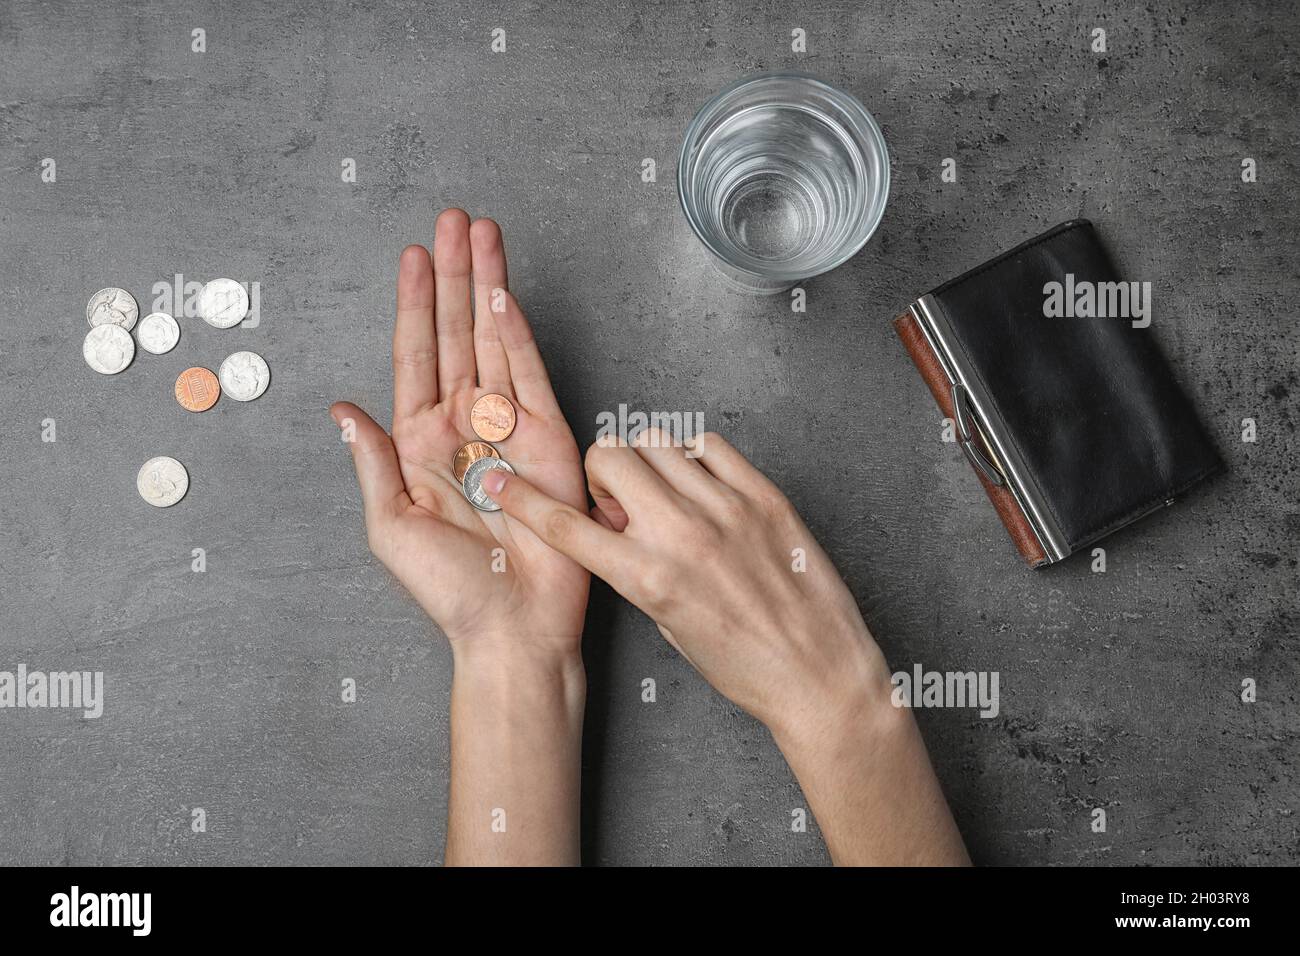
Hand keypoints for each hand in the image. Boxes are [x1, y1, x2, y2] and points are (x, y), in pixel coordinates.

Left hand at [331, 210, 588, 655]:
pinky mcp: (549, 439)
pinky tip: (504, 295)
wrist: (512, 627)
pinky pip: (530, 375)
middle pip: (457, 333)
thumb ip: (372, 463)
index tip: (413, 255)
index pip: (415, 356)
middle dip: (455, 275)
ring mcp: (509, 427)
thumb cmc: (451, 590)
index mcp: (421, 443)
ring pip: (494, 340)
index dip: (413, 304)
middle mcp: (465, 425)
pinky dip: (517, 333)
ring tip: (482, 234)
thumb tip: (344, 411)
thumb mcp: (390, 527)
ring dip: (487, 286)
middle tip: (455, 220)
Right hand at [478, 427, 890, 735]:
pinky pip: (710, 446)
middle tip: (621, 502)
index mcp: (648, 578)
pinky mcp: (765, 497)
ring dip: (646, 462)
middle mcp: (682, 535)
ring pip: (656, 441)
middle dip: (603, 476)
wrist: (820, 674)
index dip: (523, 502)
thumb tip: (618, 525)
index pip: (565, 526)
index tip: (499, 483)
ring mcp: (727, 509)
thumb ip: (635, 570)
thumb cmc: (746, 666)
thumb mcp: (668, 628)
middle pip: (609, 457)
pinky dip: (694, 458)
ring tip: (664, 495)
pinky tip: (702, 487)